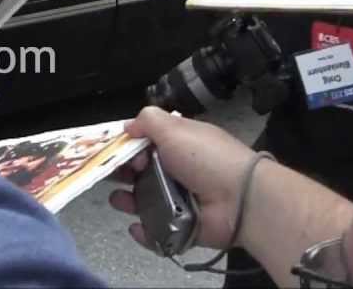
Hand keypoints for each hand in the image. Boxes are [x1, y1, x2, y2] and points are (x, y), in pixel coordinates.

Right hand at [108, 107, 257, 249]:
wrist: (242, 200)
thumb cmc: (207, 159)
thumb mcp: (175, 128)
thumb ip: (148, 121)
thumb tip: (128, 126)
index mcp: (180, 145)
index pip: (147, 144)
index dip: (130, 146)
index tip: (116, 150)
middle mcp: (180, 171)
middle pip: (142, 172)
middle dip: (123, 173)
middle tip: (109, 175)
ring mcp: (181, 200)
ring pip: (145, 201)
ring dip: (127, 201)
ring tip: (118, 200)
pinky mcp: (183, 226)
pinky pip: (157, 229)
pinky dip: (143, 231)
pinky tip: (135, 226)